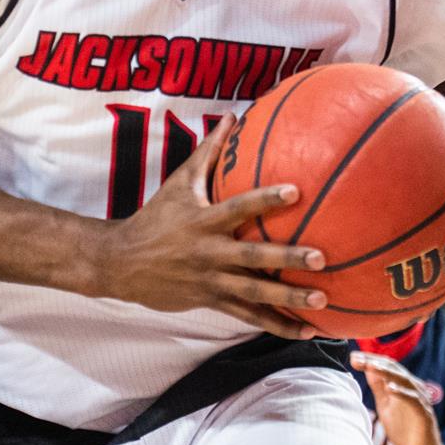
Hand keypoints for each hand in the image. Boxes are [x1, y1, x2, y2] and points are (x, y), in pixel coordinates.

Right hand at [94, 117, 329, 337]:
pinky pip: (249, 316)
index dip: (265, 199)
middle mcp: (209, 253)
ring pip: (255, 294)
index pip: (238, 207)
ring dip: (289, 298)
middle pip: (253, 258)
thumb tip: (233, 115)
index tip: (296, 191)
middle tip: (321, 258)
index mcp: (203, 221)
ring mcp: (212, 280)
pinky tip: (308, 330)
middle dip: (287, 258)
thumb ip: (209, 150)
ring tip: (323, 299)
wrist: (121, 263)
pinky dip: (278, 324)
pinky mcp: (212, 301)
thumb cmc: (156, 216)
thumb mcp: (179, 181)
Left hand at [352, 351, 444, 444]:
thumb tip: (368, 367)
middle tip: (357, 358)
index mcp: (403, 384)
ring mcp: (421, 400)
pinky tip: (390, 388)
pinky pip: (414, 401)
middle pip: (394, 369)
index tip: (353, 358)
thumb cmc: (403, 429)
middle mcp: (413, 388)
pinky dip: (402, 393)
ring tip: (371, 366)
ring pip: (404, 381)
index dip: (370, 360)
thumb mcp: (385, 405)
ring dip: (387, 373)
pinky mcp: (425, 414)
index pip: (387, 366)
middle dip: (374, 363)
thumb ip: (378, 387)